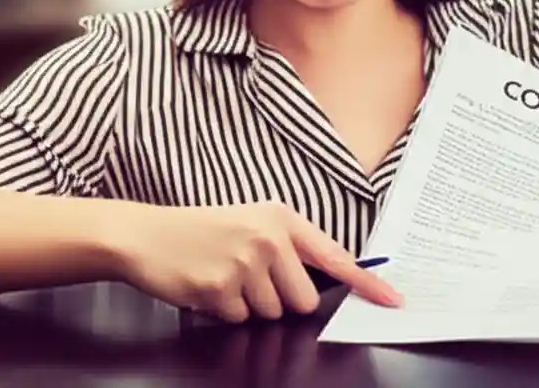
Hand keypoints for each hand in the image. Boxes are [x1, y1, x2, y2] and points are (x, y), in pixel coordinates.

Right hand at [109, 201, 401, 322]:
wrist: (146, 235)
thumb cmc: (203, 231)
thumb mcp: (252, 222)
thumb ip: (291, 246)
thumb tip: (328, 279)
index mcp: (282, 218)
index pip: (335, 256)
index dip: (367, 284)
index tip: (392, 300)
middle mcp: (268, 238)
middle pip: (303, 300)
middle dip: (281, 300)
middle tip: (250, 278)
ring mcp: (244, 263)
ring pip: (272, 313)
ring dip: (250, 305)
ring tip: (224, 277)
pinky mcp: (220, 288)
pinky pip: (241, 319)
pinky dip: (226, 311)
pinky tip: (208, 286)